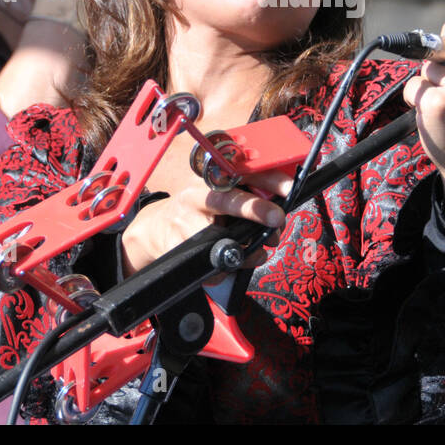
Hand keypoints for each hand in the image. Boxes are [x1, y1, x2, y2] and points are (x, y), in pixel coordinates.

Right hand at [120, 170, 290, 276]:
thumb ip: (247, 198)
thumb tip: (278, 218)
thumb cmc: (196, 210)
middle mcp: (196, 196)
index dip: (268, 179)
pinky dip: (226, 271)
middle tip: (276, 219)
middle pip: (226, 201)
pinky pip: (211, 267)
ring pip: (223, 241)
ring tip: (256, 253)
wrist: (155, 230)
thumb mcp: (217, 194)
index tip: (290, 188)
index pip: (241, 173)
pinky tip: (229, 264)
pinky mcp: (178, 247)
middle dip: (254, 209)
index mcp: (210, 179)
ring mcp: (185, 222)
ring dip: (247, 253)